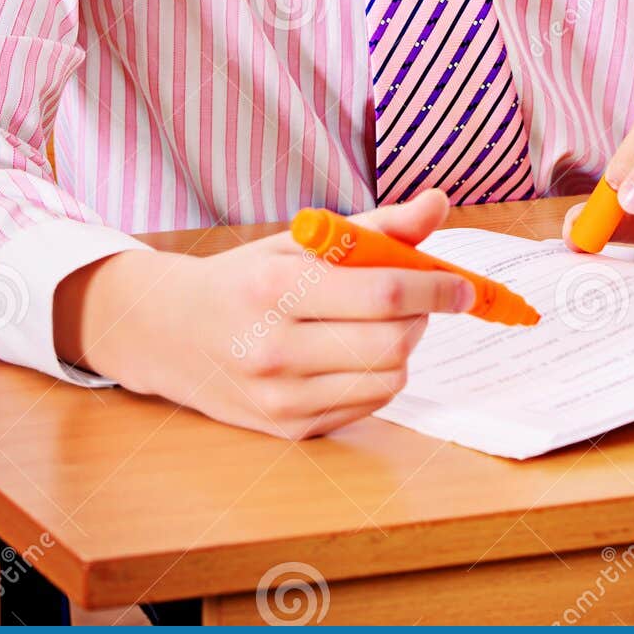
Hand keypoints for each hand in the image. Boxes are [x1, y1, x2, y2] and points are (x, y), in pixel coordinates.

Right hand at [53, 188, 472, 438]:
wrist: (170, 333)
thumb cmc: (245, 277)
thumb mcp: (300, 239)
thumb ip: (377, 226)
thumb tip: (439, 203)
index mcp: (276, 286)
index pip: (383, 294)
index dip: (436, 290)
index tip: (463, 286)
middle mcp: (274, 347)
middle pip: (392, 343)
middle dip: (422, 318)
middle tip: (419, 299)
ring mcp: (279, 398)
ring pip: (386, 379)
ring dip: (404, 348)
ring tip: (382, 324)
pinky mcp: (286, 431)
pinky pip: (366, 405)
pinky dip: (379, 376)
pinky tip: (355, 352)